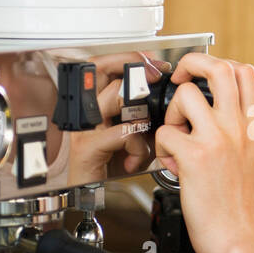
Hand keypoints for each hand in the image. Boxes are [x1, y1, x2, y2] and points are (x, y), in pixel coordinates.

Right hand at [69, 54, 167, 179]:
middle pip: (102, 69)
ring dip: (140, 114)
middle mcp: (86, 111)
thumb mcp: (131, 135)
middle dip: (133, 67)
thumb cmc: (109, 165)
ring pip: (115, 98)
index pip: (104, 65)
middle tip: (155, 75)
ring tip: (146, 134)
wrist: (89, 194)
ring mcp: (85, 127)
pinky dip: (137, 146)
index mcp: (95, 104)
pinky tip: (136, 158)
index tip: (154, 62)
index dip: (129, 58)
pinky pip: (121, 132)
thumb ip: (142, 117)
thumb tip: (168, 103)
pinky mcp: (87, 146)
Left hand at [153, 52, 253, 252]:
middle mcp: (238, 127)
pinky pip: (166, 133)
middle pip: (218, 67)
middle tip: (181, 79)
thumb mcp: (253, 159)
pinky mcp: (195, 158)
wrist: (241, 240)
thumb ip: (238, 133)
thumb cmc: (242, 208)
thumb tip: (213, 116)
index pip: (244, 72)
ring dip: (173, 113)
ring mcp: (218, 139)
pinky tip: (172, 163)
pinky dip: (162, 147)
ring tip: (177, 135)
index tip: (202, 75)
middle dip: (192, 63)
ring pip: (186, 95)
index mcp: (253, 126)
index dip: (218, 63)